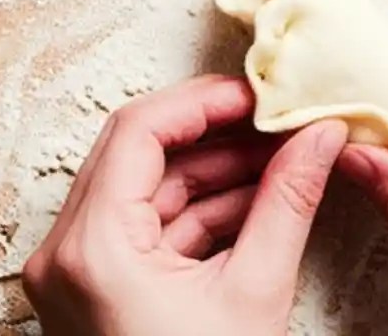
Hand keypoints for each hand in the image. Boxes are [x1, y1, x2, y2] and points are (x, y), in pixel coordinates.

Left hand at [23, 76, 347, 335]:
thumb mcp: (255, 293)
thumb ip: (289, 201)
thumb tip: (319, 138)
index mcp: (92, 248)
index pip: (139, 130)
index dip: (204, 101)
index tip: (256, 94)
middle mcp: (68, 254)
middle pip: (139, 154)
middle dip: (215, 134)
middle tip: (274, 120)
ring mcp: (78, 274)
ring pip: (146, 191)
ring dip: (213, 172)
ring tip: (279, 159)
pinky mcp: (98, 290)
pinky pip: (148, 229)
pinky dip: (200, 212)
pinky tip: (257, 200)